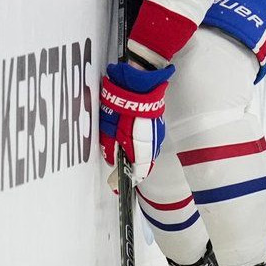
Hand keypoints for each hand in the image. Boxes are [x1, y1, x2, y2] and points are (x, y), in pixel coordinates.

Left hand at [99, 61, 174, 189]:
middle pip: (143, 162)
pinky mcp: (157, 125)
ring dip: (136, 156)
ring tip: (123, 156)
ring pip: (147, 151)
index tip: (118, 186)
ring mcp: (157, 132)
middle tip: (118, 172)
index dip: (128, 179)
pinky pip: (149, 141)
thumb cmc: (121, 101)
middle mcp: (152, 141)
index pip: (138, 169)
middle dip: (132, 168)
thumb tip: (112, 159)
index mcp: (139, 143)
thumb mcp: (108, 124)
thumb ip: (110, 144)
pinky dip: (140, 145)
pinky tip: (131, 141)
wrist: (139, 80)